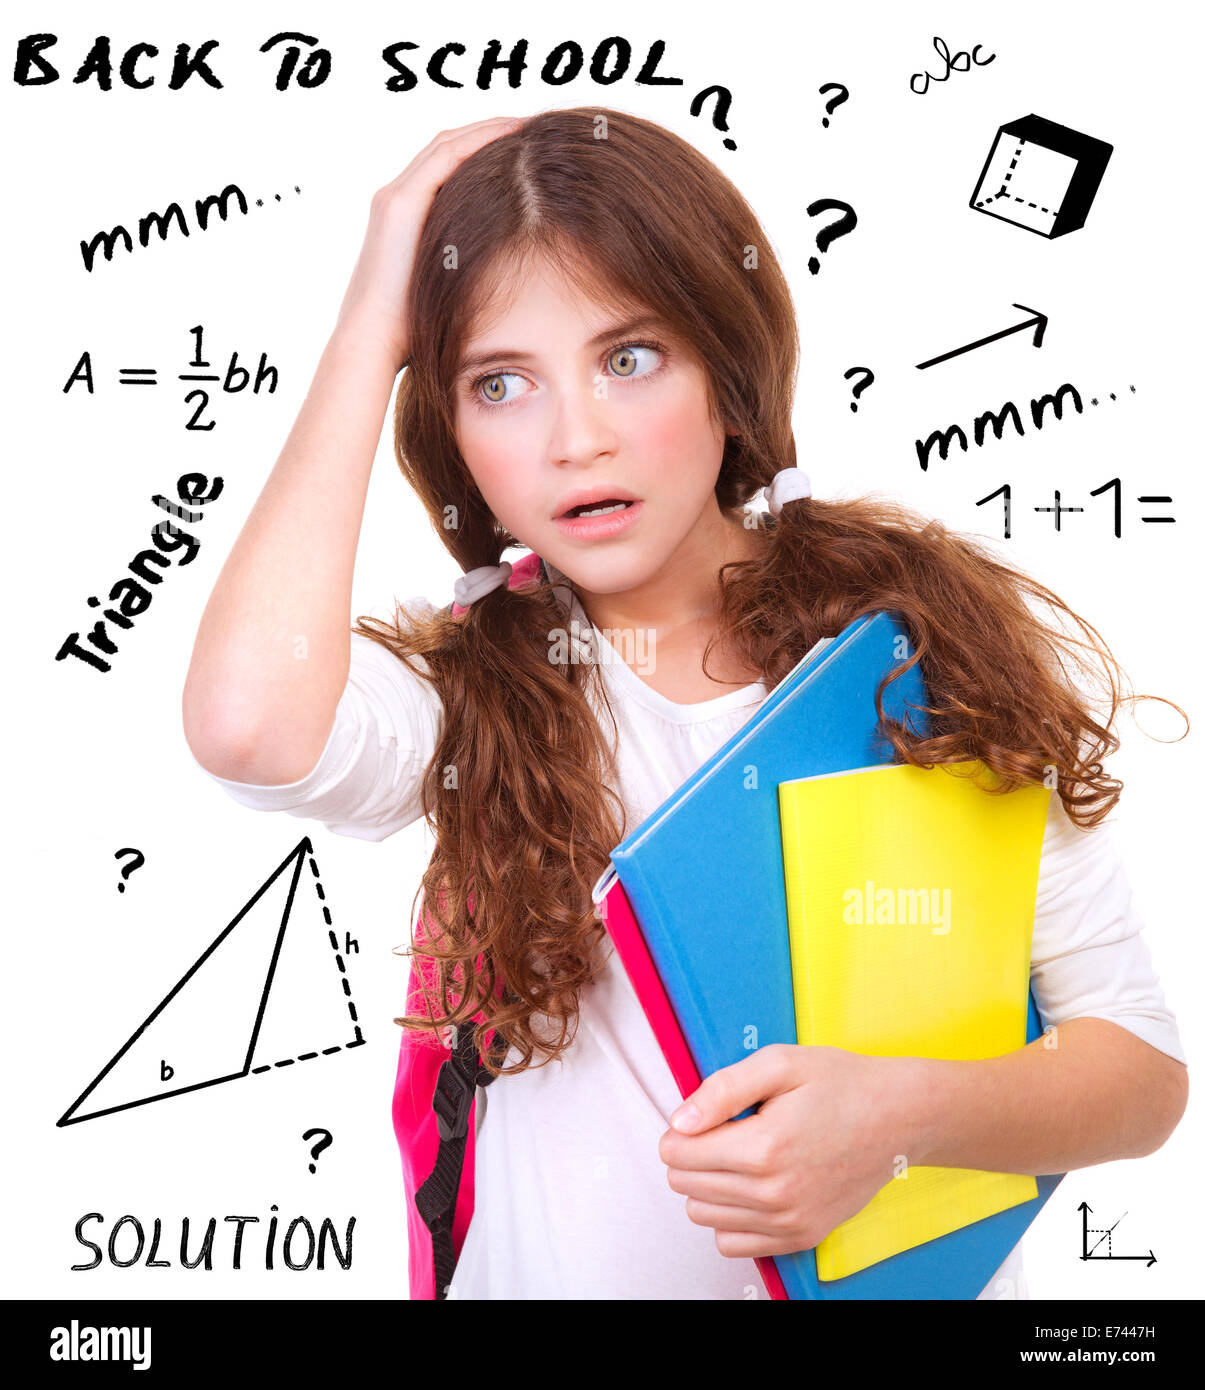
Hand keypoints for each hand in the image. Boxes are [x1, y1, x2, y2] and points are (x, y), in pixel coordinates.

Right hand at [333, 116, 522, 372]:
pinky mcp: (399, 204)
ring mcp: (395, 199)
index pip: (447, 170)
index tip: (523, 154)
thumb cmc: (410, 335)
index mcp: (406, 220)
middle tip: (530, 129)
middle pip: (448, 150)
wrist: (374, 345)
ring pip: (446, 145)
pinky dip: (477, 142)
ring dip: (488, 131)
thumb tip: (509, 285)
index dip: (483, 154)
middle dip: (488, 135)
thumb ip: (466, 275)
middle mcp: (397, 201)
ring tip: (526, 126)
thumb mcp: (446, 293)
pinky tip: (510, 136)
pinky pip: (444, 157)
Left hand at [658, 1043, 916, 1258]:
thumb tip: (681, 1121)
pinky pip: (733, 1243)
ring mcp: (790, 1221)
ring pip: (704, 1217)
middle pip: (686, 1186)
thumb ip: (722, 1090)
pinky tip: (749, 1186)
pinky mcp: (802, 1236)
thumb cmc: (841, 1084)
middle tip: (719, 1131)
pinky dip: (729, 1217)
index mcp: (764, 1146)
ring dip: (706, 1187)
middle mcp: (775, 1193)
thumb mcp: (779, 1063)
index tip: (699, 1117)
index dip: (679, 1131)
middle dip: (688, 1156)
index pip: (678, 1154)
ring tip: (736, 1156)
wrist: (900, 1117)